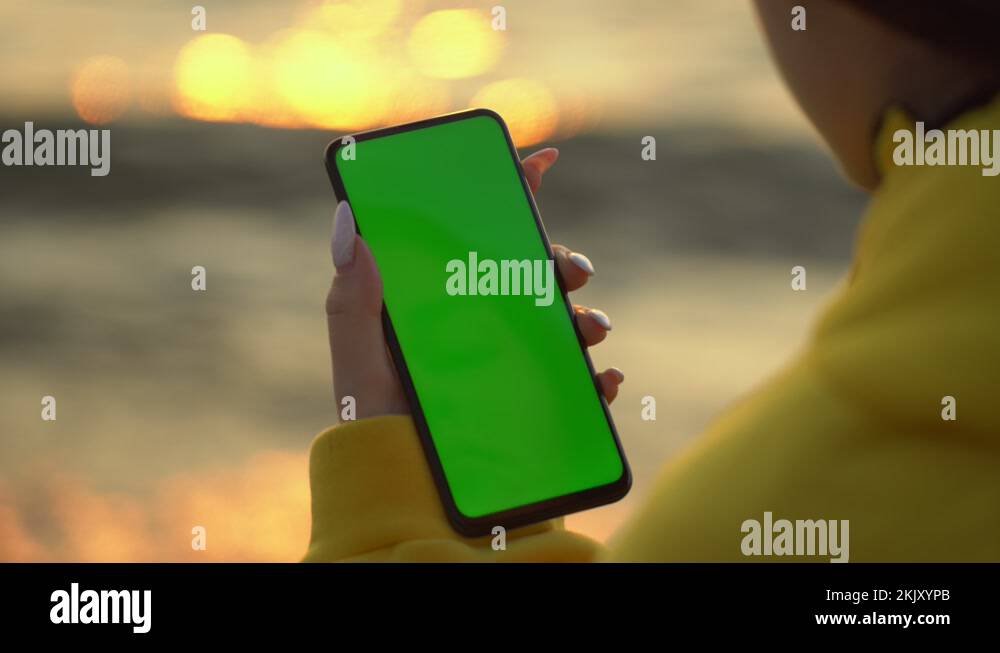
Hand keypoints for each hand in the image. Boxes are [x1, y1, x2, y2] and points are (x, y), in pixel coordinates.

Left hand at [325, 148, 623, 419]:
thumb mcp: (357, 351)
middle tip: (573, 270)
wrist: (403, 483)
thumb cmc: (373, 415)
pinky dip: (600, 378)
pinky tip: (605, 380)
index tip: (539, 160)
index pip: (481, 233)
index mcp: (446, 296)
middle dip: (564, 260)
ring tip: (590, 330)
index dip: (513, 190)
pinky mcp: (535, 402)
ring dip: (589, 317)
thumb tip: (347, 219)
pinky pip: (579, 384)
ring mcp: (513, 361)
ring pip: (566, 322)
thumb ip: (351, 294)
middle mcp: (484, 322)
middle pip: (535, 272)